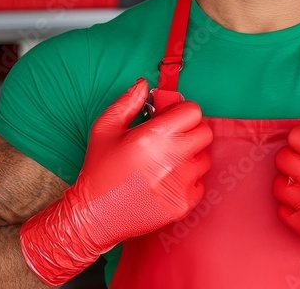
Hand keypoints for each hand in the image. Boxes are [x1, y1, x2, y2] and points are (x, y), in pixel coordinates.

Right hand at [20, 78, 212, 285]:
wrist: (96, 215)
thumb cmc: (99, 169)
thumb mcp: (105, 129)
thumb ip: (128, 102)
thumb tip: (144, 84)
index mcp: (153, 136)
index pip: (193, 112)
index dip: (182, 112)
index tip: (170, 119)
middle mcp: (172, 159)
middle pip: (204, 133)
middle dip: (189, 131)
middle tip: (170, 139)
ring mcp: (180, 184)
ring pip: (203, 158)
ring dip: (190, 157)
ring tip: (166, 163)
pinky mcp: (184, 204)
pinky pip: (200, 183)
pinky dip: (188, 181)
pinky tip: (166, 182)